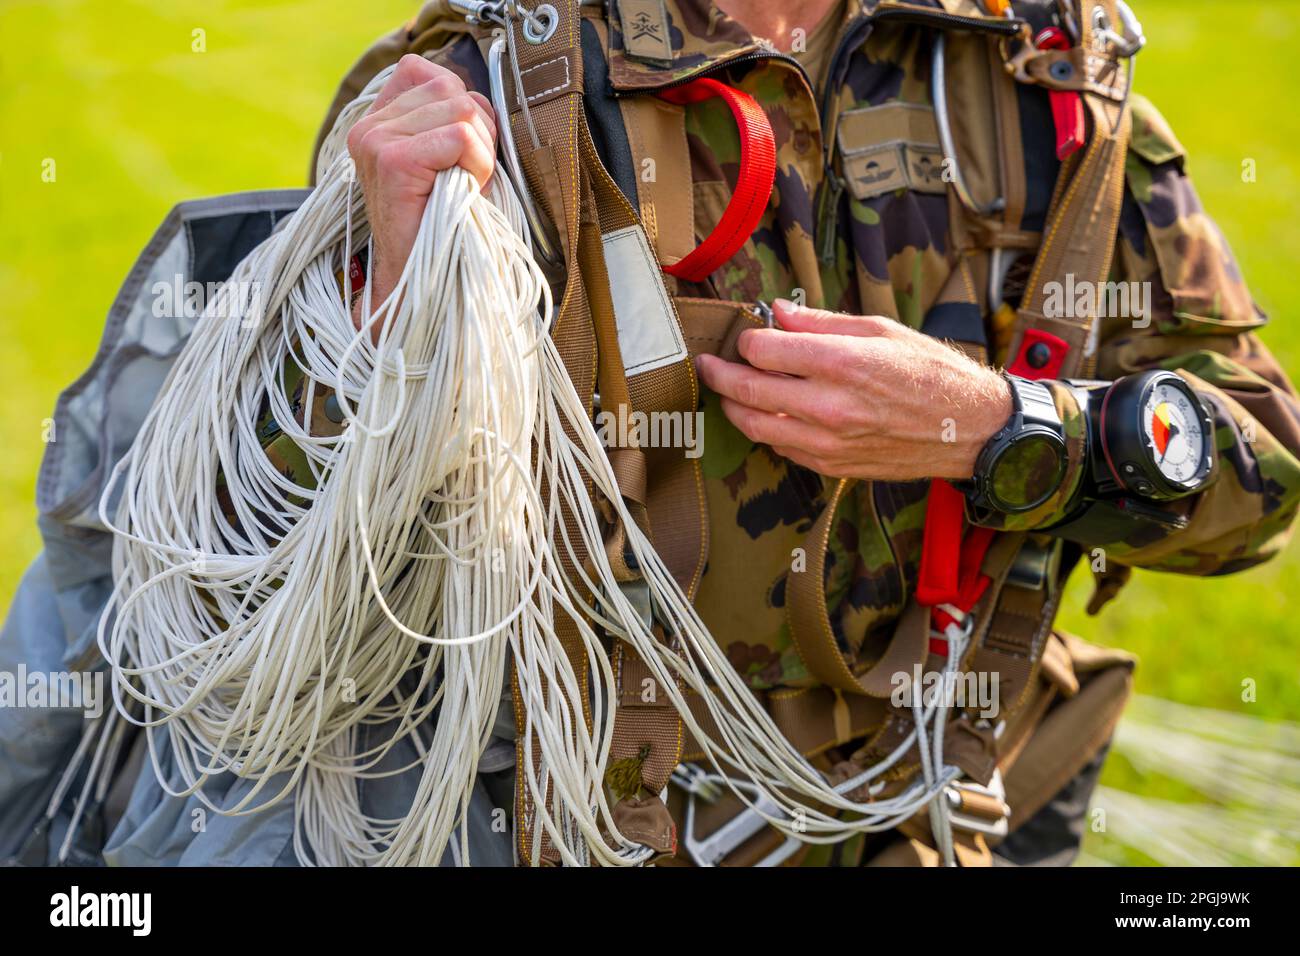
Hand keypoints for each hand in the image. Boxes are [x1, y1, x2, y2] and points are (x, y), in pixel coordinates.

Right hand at [346, 54, 496, 326]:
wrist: (419, 286)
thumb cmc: (445, 228)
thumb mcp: (448, 163)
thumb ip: (453, 119)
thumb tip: (483, 92)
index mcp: (379, 121)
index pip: (434, 74)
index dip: (465, 111)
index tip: (460, 157)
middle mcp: (369, 125)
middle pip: (455, 89)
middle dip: (480, 134)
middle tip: (468, 179)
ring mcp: (376, 140)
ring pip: (464, 110)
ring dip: (481, 153)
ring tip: (462, 189)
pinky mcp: (392, 160)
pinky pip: (461, 136)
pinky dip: (477, 165)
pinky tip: (462, 193)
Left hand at [694, 300, 1012, 480]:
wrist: (968, 429)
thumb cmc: (931, 373)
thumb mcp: (881, 330)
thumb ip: (822, 323)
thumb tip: (777, 312)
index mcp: (843, 362)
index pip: (764, 350)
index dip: (747, 340)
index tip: (747, 335)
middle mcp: (830, 405)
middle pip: (748, 391)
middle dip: (720, 374)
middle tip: (708, 364)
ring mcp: (828, 441)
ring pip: (755, 427)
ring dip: (733, 407)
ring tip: (727, 391)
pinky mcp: (832, 466)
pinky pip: (780, 449)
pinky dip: (765, 430)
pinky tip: (766, 415)